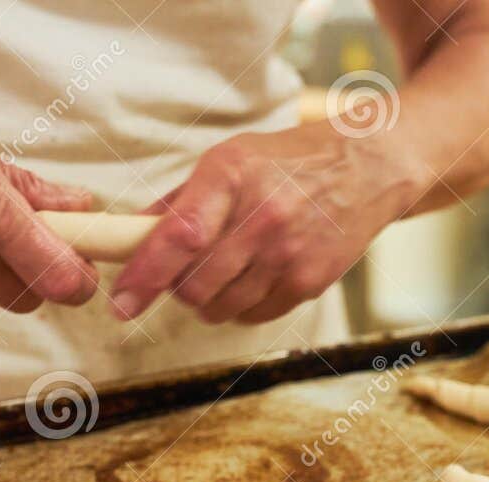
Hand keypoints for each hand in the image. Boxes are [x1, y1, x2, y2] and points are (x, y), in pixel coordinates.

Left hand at [109, 121, 425, 323]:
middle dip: (177, 288)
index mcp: (232, 175)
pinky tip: (252, 279)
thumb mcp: (233, 159)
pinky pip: (254, 315)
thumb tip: (133, 237)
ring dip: (208, 300)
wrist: (366, 170)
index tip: (122, 302)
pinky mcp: (309, 282)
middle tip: (183, 273)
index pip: (179, 236)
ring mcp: (288, 254)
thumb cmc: (290, 163)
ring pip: (221, 306)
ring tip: (223, 272)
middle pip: (195, 284)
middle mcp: (262, 216)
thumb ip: (183, 200)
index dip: (144, 274)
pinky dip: (240, 306)